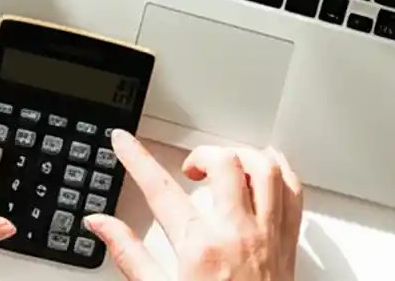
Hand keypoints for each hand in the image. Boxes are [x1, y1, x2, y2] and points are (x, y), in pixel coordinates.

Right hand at [84, 131, 301, 280]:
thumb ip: (128, 253)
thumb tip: (100, 224)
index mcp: (200, 246)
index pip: (160, 188)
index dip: (136, 158)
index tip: (124, 141)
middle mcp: (237, 233)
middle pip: (223, 164)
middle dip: (199, 155)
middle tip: (187, 169)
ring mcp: (268, 234)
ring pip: (264, 169)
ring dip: (241, 157)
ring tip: (224, 166)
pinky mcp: (288, 242)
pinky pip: (293, 191)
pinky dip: (279, 172)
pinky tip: (264, 170)